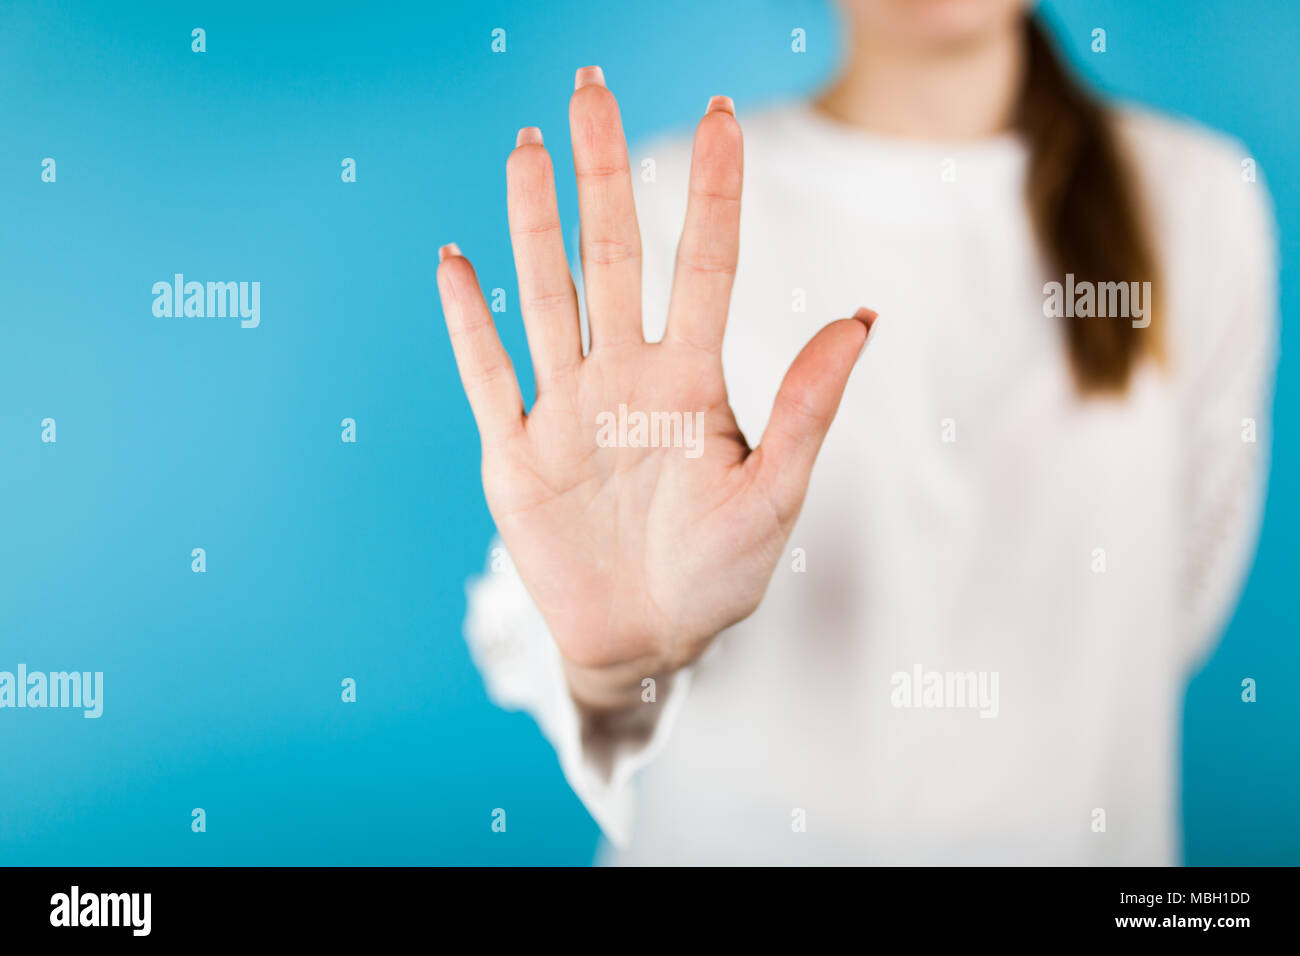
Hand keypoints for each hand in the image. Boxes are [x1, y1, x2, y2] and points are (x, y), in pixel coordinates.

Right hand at [437, 66, 874, 710]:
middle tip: (591, 86)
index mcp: (692, 381)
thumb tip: (864, 314)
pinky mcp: (514, 454)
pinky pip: (487, 376)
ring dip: (533, 224)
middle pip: (612, 255)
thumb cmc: (719, 571)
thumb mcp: (777, 494)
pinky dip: (468, 323)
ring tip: (527, 148)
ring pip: (545, 296)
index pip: (705, 265)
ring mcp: (566, 409)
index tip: (723, 112)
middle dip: (603, 172)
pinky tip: (454, 262)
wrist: (646, 639)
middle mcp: (624, 376)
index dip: (714, 190)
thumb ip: (808, 405)